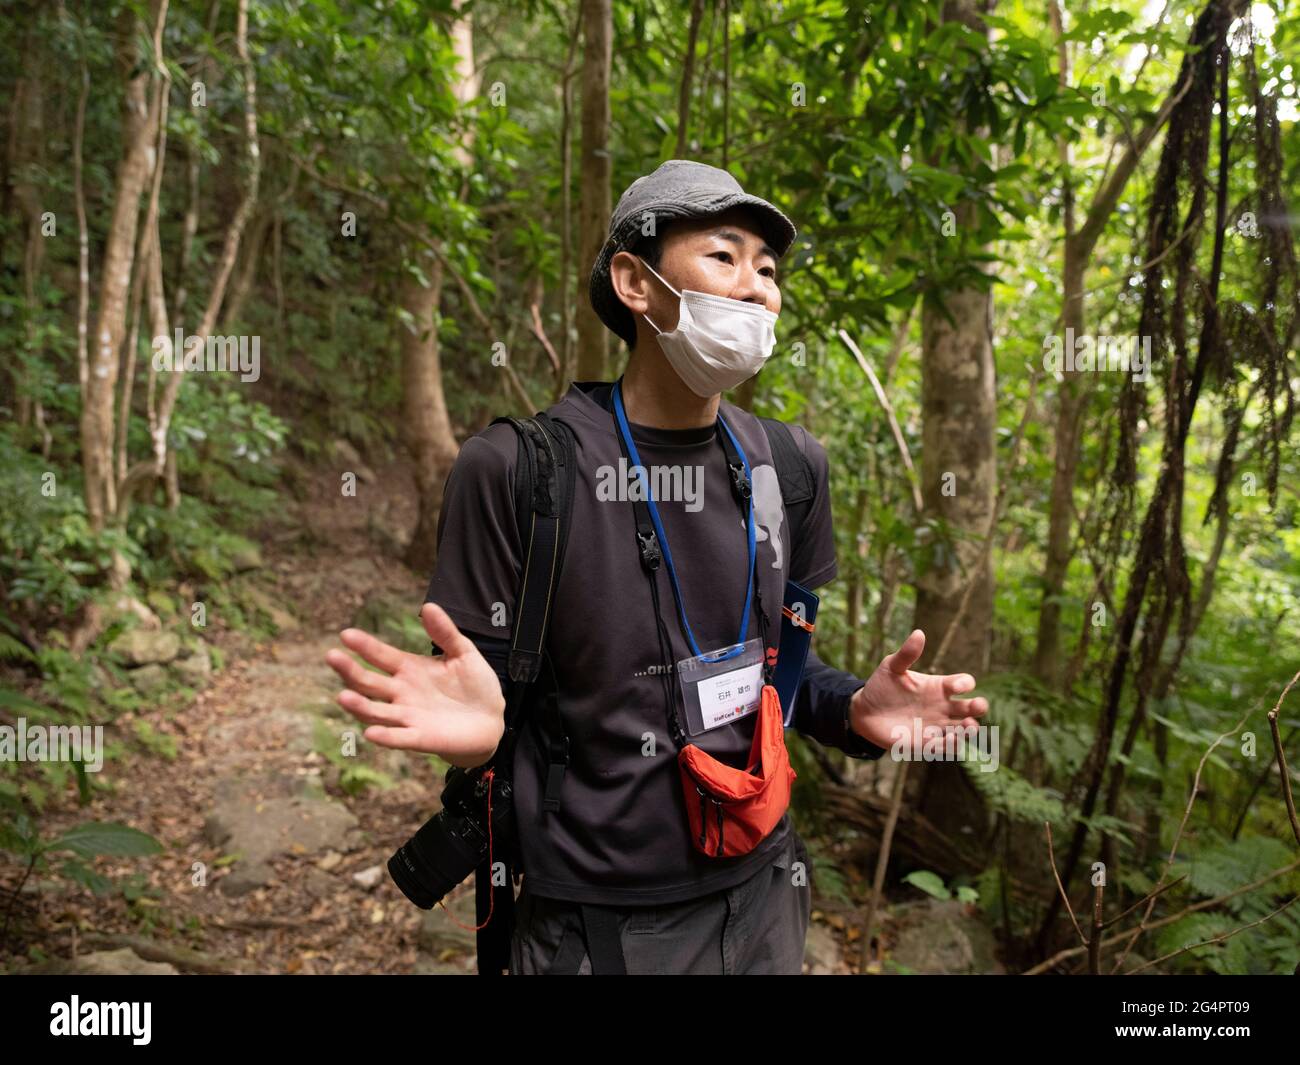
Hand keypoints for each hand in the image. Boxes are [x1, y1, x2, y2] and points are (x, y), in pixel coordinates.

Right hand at [324, 603, 505, 767]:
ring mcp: (408, 716)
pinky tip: (371, 733)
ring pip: (376, 712)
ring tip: (343, 696)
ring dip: (359, 705)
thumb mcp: (464, 653)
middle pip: (368, 682)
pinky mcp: (421, 738)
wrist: (492, 719)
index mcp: (409, 669)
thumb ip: (445, 633)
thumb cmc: (474, 685)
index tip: (346, 634)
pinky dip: (386, 736)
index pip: (380, 655)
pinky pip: (399, 738)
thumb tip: (428, 606)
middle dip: (349, 670)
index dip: (364, 645)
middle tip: (332, 656)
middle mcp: (402, 693)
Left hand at [848, 629, 988, 750]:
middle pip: (972, 707)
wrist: (864, 712)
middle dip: (979, 706)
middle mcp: (942, 707)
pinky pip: (946, 747)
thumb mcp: (891, 667)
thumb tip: (919, 633)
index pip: (963, 683)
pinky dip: (952, 745)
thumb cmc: (881, 686)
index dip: (964, 684)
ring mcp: (937, 726)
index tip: (954, 687)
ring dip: (970, 729)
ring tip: (966, 727)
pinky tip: (949, 740)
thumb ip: (906, 654)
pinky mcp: (927, 743)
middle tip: (976, 707)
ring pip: (964, 730)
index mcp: (938, 687)